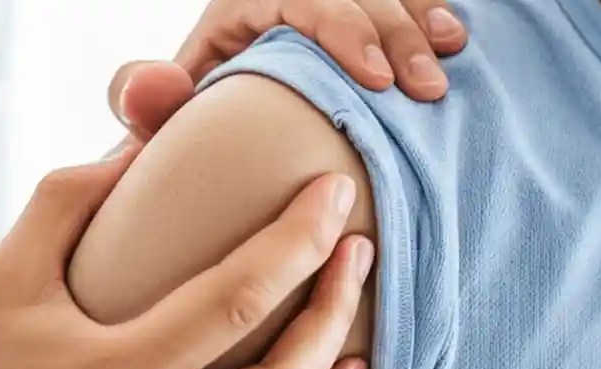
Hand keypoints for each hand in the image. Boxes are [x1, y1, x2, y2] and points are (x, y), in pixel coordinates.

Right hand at [0, 150, 371, 368]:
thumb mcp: (2, 282)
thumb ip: (67, 202)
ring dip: (335, 361)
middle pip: (279, 366)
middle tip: (356, 242)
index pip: (235, 297)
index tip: (331, 193)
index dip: (297, 239)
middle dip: (334, 295)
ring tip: (352, 306)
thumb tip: (141, 145)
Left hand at [111, 0, 467, 141]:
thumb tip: (149, 89)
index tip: (374, 82)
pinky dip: (430, 13)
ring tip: (451, 57)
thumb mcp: (160, 108)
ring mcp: (331, 2)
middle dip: (395, 33)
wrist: (217, 124)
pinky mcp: (360, 14)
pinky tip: (456, 39)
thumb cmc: (190, 116)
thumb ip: (145, 102)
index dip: (341, 32)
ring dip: (421, 20)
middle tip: (425, 90)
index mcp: (243, 5)